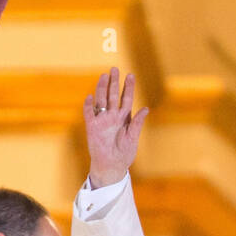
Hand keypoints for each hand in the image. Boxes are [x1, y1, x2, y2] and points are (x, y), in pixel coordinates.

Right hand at [84, 67, 149, 188]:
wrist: (112, 166)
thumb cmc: (124, 154)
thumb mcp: (133, 138)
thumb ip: (137, 123)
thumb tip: (146, 109)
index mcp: (124, 118)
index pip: (126, 99)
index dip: (128, 87)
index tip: (131, 75)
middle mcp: (113, 116)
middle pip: (113, 95)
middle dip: (114, 82)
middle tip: (115, 69)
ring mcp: (102, 121)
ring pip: (101, 100)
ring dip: (102, 88)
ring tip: (104, 76)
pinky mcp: (92, 127)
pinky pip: (89, 114)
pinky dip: (89, 106)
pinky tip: (90, 97)